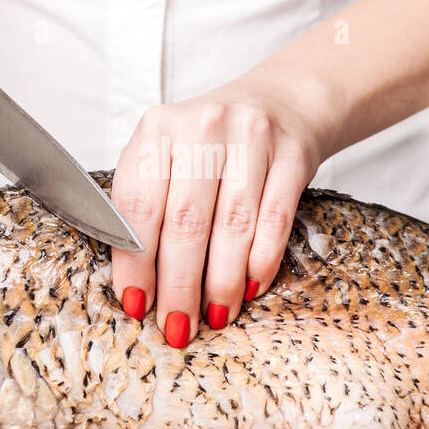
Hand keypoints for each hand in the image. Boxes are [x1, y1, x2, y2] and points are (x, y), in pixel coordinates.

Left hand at [109, 82, 325, 346]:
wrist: (282, 101)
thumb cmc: (212, 143)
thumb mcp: (169, 156)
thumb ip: (148, 206)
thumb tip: (136, 283)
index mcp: (157, 130)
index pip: (138, 206)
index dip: (135, 262)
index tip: (136, 305)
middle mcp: (202, 127)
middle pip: (185, 222)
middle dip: (179, 286)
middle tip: (177, 327)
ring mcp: (250, 138)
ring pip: (232, 226)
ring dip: (221, 283)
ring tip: (215, 317)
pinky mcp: (293, 154)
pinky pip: (275, 219)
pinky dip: (261, 261)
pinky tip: (250, 288)